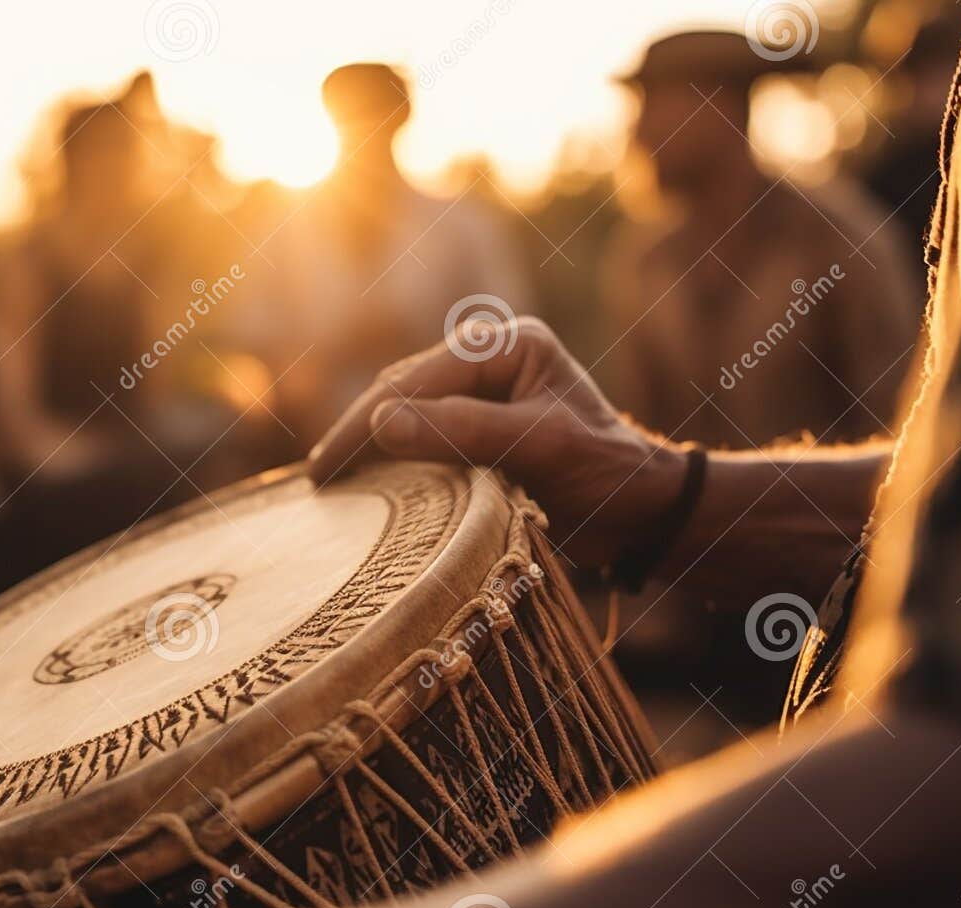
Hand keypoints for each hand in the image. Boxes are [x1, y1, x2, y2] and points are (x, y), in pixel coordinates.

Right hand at [307, 318, 686, 566]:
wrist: (645, 511)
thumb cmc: (605, 472)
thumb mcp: (538, 446)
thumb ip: (462, 430)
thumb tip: (379, 422)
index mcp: (506, 343)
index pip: (416, 380)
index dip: (366, 424)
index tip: (327, 466)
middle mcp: (489, 358)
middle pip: (403, 390)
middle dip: (357, 432)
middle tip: (315, 478)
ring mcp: (483, 391)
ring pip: (405, 412)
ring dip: (368, 446)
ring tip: (328, 482)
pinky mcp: (480, 425)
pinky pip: (422, 435)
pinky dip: (391, 459)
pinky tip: (363, 482)